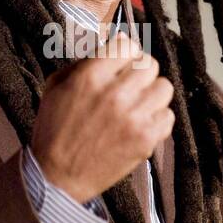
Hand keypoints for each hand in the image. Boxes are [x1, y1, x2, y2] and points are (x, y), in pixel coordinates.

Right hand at [31, 32, 173, 203]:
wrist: (57, 177)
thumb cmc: (54, 131)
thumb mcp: (56, 87)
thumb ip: (84, 63)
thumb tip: (113, 45)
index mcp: (90, 77)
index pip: (127, 45)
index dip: (125, 53)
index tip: (121, 63)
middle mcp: (115, 94)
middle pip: (149, 64)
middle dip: (139, 73)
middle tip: (129, 86)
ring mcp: (133, 118)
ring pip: (164, 87)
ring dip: (151, 94)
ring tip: (137, 105)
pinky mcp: (146, 140)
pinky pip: (168, 116)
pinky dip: (157, 119)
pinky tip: (140, 124)